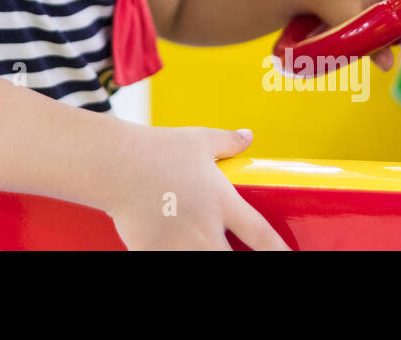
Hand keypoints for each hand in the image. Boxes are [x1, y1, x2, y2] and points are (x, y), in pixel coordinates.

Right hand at [105, 125, 290, 249]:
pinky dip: (173, 258)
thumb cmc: (156, 148)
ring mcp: (179, 245)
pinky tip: (173, 250)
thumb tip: (248, 135)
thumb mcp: (198, 139)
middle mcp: (205, 228)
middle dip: (238, 260)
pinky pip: (168, 263)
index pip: (262, 236)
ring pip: (205, 264)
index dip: (279, 253)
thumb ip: (228, 141)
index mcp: (222, 201)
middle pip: (233, 260)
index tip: (288, 258)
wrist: (113, 162)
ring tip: (204, 249)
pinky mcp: (153, 253)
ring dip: (207, 257)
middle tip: (234, 251)